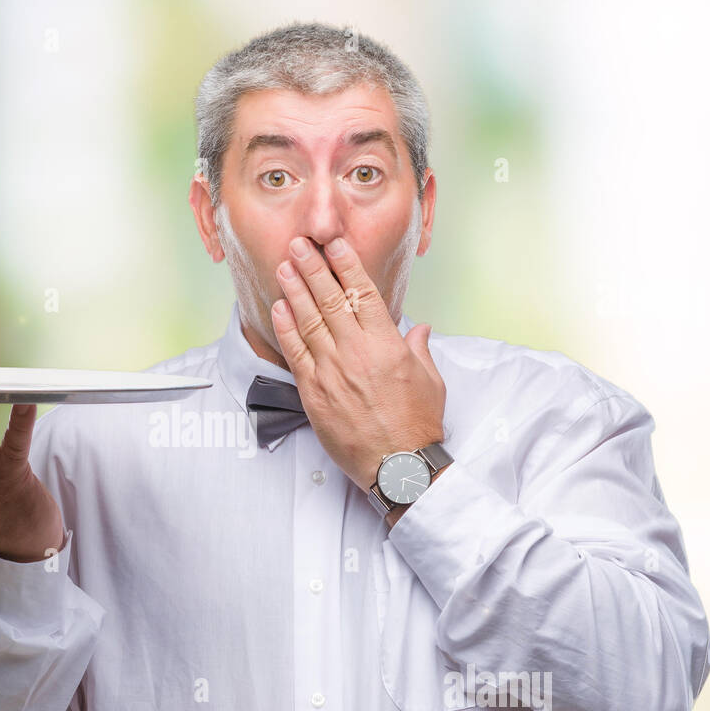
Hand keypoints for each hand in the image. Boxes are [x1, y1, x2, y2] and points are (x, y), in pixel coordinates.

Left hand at [270, 235, 445, 491]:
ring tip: (284, 266)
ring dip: (294, 290)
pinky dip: (286, 328)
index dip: (346, 266)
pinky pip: (296, 353)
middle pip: (329, 300)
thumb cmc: (417, 425)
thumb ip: (419, 350)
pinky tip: (279, 308)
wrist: (397, 465)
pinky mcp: (314, 393)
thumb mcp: (430, 381)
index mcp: (387, 344)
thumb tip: (419, 330)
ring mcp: (332, 372)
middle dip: (313, 268)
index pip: (362, 294)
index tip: (334, 244)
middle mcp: (356, 352)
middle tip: (299, 245)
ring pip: (309, 321)